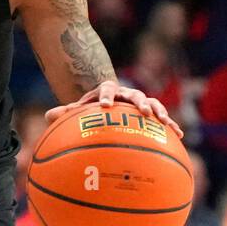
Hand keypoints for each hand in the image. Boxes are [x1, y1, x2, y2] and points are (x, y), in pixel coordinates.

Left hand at [45, 81, 181, 137]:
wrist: (109, 100)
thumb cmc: (92, 107)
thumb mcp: (80, 107)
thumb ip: (67, 111)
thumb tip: (47, 116)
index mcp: (107, 90)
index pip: (106, 89)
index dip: (105, 97)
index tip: (103, 106)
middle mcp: (126, 94)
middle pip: (134, 95)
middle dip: (139, 102)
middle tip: (142, 111)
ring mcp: (140, 102)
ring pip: (153, 104)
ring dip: (159, 112)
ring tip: (166, 123)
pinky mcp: (150, 113)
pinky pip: (162, 118)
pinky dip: (170, 125)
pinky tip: (179, 135)